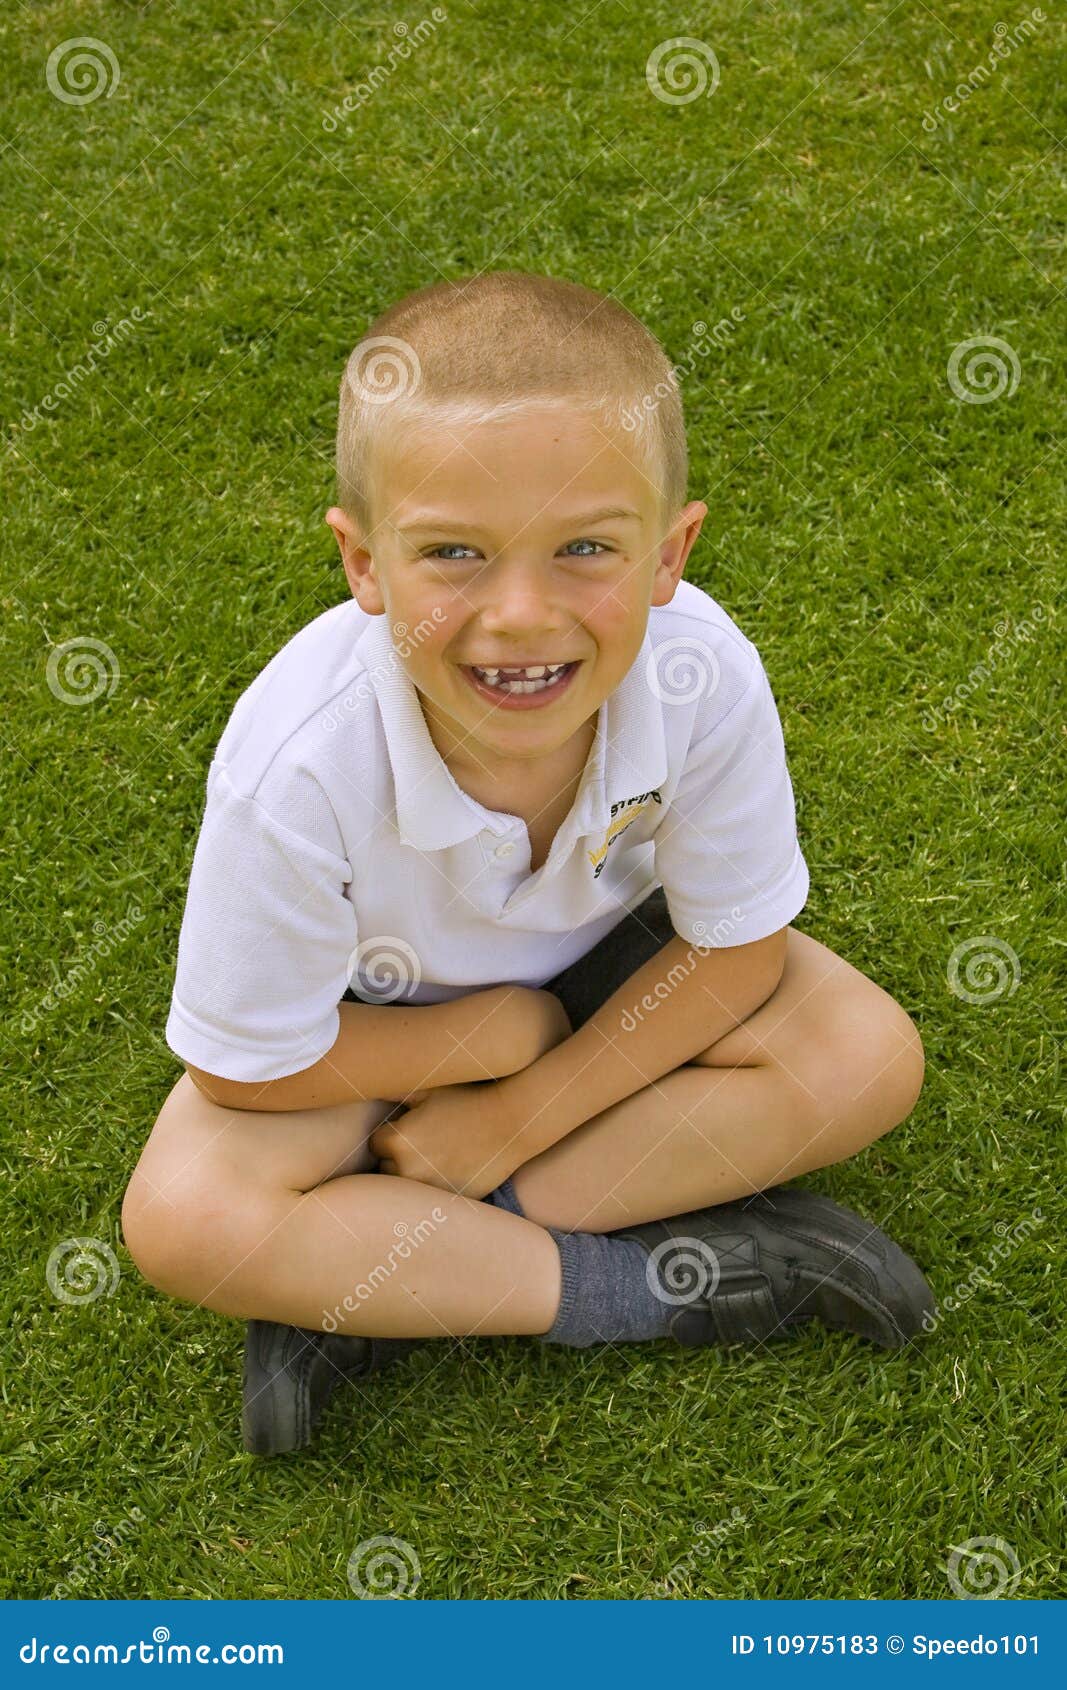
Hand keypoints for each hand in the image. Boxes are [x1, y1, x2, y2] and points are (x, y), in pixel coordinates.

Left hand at [368, 1082, 518, 1198]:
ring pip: (407, 1187)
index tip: (412, 1127)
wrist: (513, 1122)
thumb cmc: (469, 1100)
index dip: (393, 1133)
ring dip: (415, 1176)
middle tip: (427, 1142)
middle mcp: (408, 1170)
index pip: (377, 1144)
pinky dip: (436, 1189)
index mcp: (398, 1141)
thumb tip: (370, 1084)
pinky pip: (430, 1200)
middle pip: (387, 1168)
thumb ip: (395, 1089)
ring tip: (439, 1157)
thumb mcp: (430, 1089)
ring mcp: (429, 1190)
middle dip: (400, 1157)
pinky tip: (452, 1170)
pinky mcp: (449, 1202)